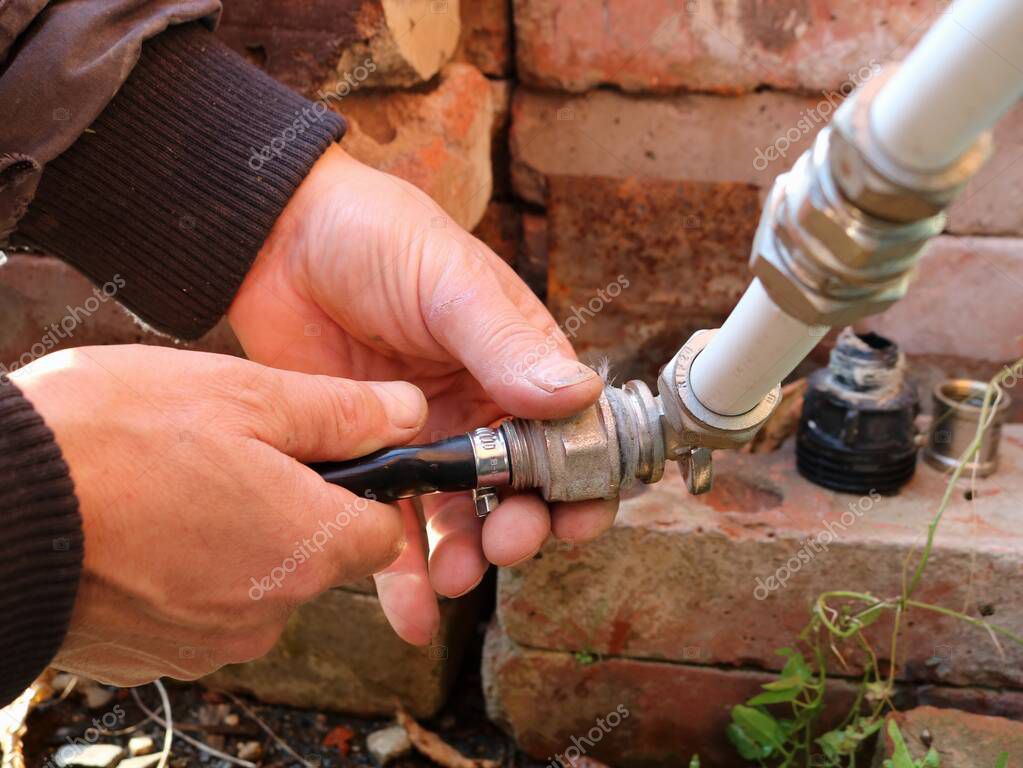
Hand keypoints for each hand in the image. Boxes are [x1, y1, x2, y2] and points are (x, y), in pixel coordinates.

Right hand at [12, 344, 426, 684]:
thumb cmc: (110, 440)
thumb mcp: (243, 395)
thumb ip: (340, 412)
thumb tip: (409, 413)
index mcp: (307, 547)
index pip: (382, 534)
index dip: (365, 491)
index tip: (332, 459)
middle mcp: (269, 610)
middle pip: (317, 558)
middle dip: (291, 508)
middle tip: (228, 454)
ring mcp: (207, 642)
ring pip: (257, 583)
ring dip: (233, 538)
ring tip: (172, 486)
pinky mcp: (153, 656)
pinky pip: (198, 609)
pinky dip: (184, 572)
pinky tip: (141, 527)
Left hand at [228, 145, 619, 644]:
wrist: (278, 239)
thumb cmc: (377, 238)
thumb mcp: (451, 284)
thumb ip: (506, 345)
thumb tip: (576, 395)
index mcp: (517, 363)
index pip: (573, 435)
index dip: (583, 483)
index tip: (575, 516)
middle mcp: (481, 409)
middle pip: (521, 490)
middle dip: (523, 526)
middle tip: (506, 541)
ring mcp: (426, 441)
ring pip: (462, 519)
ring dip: (467, 556)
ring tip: (454, 574)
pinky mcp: (372, 462)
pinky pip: (395, 529)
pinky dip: (406, 578)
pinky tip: (414, 613)